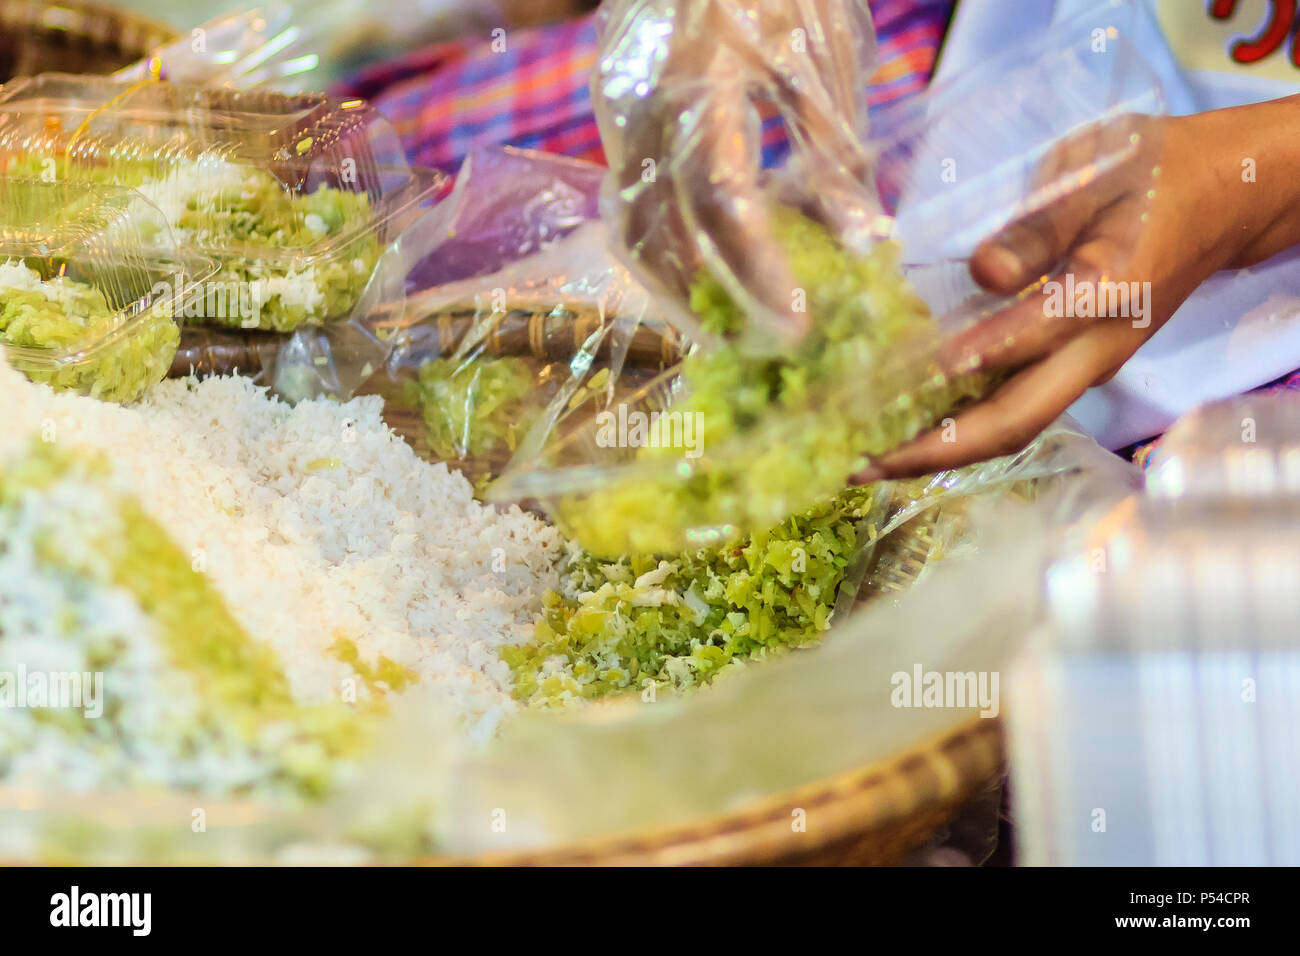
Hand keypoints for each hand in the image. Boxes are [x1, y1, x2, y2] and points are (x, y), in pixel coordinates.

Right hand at [592, 0, 878, 346]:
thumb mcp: (821, 55)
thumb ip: (833, 155)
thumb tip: (863, 248)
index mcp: (700, 76)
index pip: (721, 198)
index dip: (757, 270)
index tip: (797, 325)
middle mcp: (639, 102)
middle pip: (656, 232)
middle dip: (705, 303)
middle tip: (760, 348)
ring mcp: (615, 110)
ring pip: (629, 226)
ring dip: (675, 287)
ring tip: (729, 324)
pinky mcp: (614, 116)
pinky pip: (628, 202)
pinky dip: (663, 249)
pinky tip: (704, 271)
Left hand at [857, 95, 1299, 478]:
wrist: (1220, 200)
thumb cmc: (1154, 174)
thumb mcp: (1099, 171)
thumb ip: (1042, 223)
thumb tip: (986, 270)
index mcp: (1112, 291)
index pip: (1038, 330)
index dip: (981, 353)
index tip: (922, 372)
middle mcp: (1098, 348)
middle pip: (1017, 417)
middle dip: (937, 448)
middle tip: (864, 465)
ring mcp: (1085, 366)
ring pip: (1013, 425)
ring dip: (942, 450)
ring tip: (870, 463)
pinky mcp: (1073, 368)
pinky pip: (1014, 409)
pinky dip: (960, 429)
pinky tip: (909, 432)